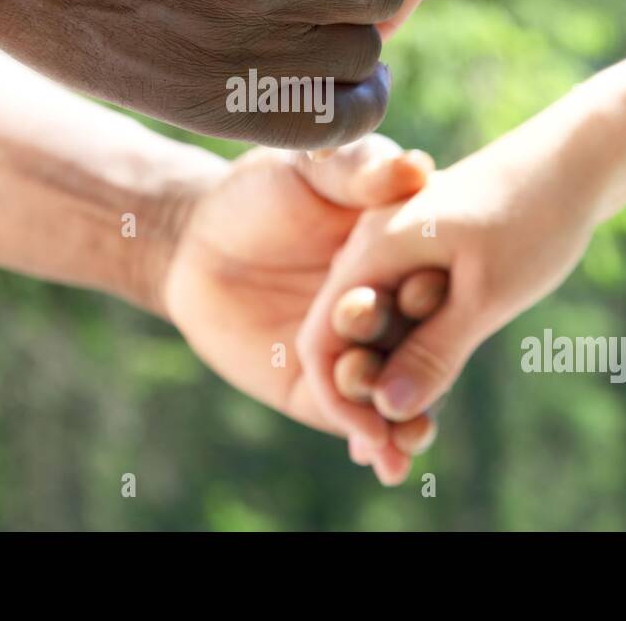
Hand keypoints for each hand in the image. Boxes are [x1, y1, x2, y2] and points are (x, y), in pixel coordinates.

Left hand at [160, 135, 438, 475]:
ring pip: (397, 392)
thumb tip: (412, 168)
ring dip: (409, 416)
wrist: (195, 243)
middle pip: (422, 345)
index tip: (424, 291)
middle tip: (416, 381)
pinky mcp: (323, 391)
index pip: (430, 280)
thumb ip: (357, 169)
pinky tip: (384, 459)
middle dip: (423, 366)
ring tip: (409, 435)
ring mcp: (362, 354)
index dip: (429, 289)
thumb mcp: (308, 166)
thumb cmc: (260, 190)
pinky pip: (356, 420)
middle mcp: (393, 309)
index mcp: (403, 256)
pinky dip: (375, 441)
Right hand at [298, 98, 613, 481]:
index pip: (322, 337)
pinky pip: (404, 317)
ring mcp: (397, 253)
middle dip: (363, 401)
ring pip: (377, 332)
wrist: (575, 159)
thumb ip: (434, 351)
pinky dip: (412, 358)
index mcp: (372, 249)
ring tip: (413, 445)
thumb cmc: (533, 215)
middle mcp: (372, 249)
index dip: (340, 398)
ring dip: (390, 385)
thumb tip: (389, 411)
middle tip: (394, 461)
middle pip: (345, 339)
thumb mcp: (486, 293)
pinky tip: (429, 398)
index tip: (374, 444)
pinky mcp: (424, 259)